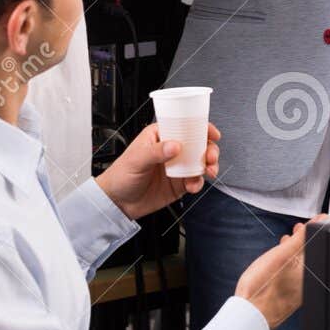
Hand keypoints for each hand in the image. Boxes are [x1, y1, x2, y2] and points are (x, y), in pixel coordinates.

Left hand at [95, 122, 218, 219]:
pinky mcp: (179, 184)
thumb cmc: (120, 176)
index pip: (184, 126)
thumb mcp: (136, 160)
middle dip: (209, 149)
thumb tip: (175, 146)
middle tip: (210, 157)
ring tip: (208, 172)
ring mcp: (177, 167)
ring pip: (200, 162)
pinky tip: (193, 186)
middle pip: (198, 144)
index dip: (201, 127)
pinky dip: (199, 183)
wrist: (117, 203)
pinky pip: (195, 180)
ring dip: (208, 166)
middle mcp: (171, 150)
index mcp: (160, 136)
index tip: (211, 133)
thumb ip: (156, 152)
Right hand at [235, 218, 316, 329]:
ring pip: (299, 265)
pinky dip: (288, 263)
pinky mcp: (287, 298)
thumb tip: (320, 221)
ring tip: (286, 240)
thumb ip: (302, 238)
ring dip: (294, 250)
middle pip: (309, 256)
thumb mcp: (281, 255)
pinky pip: (292, 276)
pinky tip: (278, 260)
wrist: (248, 316)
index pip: (316, 245)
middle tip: (297, 228)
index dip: (314, 229)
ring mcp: (297, 292)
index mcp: (309, 273)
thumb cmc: (261, 288)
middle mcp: (306, 284)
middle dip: (303, 239)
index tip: (314, 220)